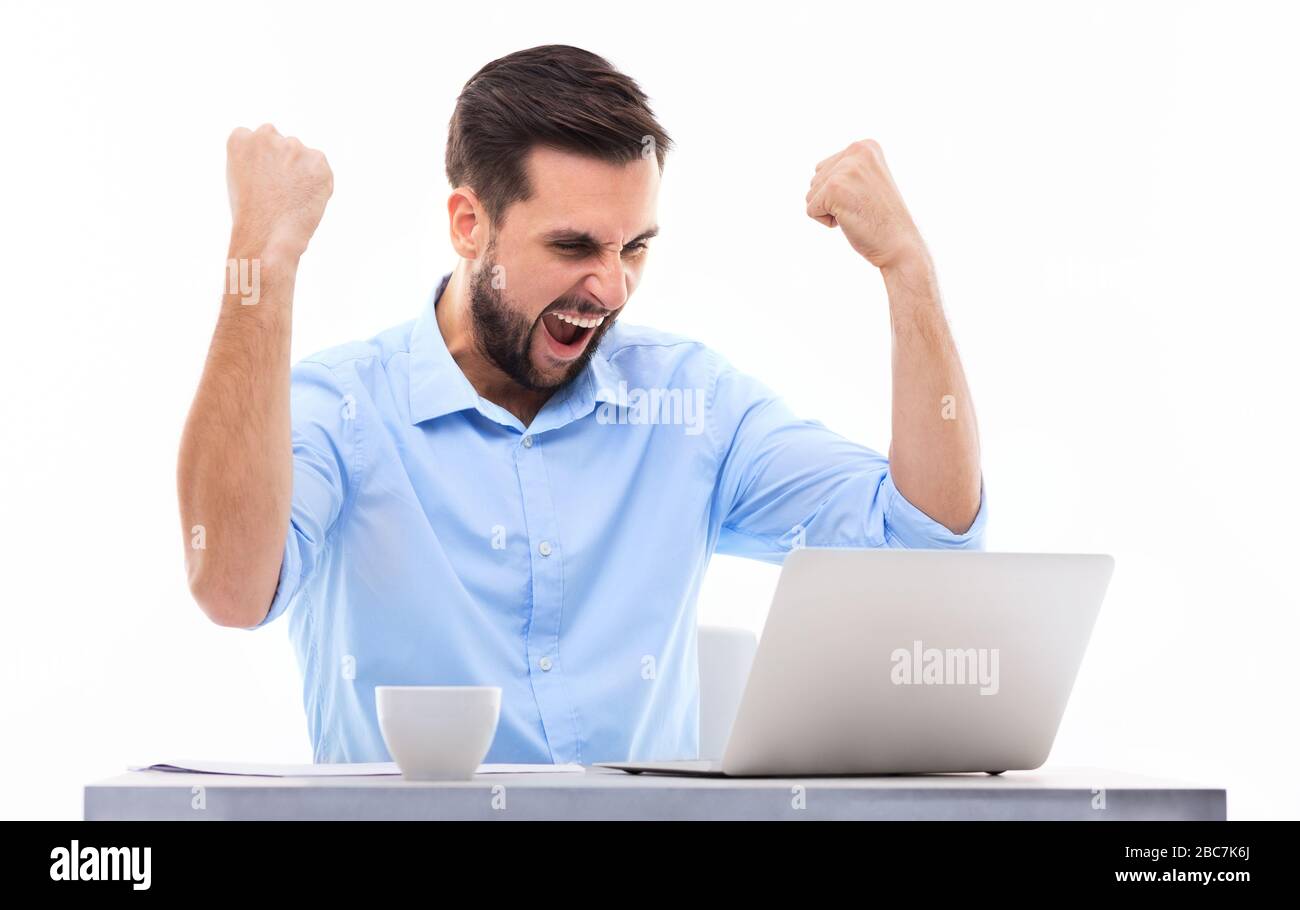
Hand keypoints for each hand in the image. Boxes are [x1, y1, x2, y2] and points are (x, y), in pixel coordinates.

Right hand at [226, 123, 332, 257]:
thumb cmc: (252, 215)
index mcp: (240, 138)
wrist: (269, 236)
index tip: (263, 178)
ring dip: (301, 171)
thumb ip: (255, 157)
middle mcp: (266, 135)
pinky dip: (318, 183)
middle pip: (282, 143)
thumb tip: (275, 153)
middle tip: (280, 191)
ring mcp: (293, 147)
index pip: (257, 137)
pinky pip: (320, 169)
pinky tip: (306, 199)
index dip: (263, 160)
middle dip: (284, 162)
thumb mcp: (239, 178)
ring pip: (302, 155)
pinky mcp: (317, 160)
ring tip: (291, 198)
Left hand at [805, 139, 926, 270]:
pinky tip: (850, 220)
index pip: (826, 168)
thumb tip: (817, 169)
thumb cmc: (882, 219)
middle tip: (862, 208)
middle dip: (833, 201)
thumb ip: (846, 169)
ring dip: (830, 211)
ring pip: (811, 194)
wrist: (899, 244)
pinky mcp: (834, 187)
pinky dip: (826, 222)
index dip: (841, 192)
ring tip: (857, 213)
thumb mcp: (867, 181)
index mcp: (866, 146)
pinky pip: (810, 210)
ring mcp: (846, 168)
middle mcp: (857, 151)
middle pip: (816, 179)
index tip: (866, 198)